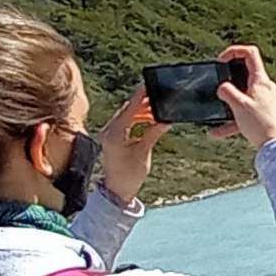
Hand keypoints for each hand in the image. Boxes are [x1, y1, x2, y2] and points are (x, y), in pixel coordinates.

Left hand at [96, 88, 166, 203]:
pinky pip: (126, 123)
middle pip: (127, 110)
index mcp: (114, 133)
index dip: (139, 97)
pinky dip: (138, 119)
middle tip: (157, 95)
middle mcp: (109, 131)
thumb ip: (154, 133)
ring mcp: (110, 134)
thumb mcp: (143, 152)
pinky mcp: (113, 138)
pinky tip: (150, 119)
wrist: (117, 191)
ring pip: (127, 115)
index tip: (148, 85)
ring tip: (158, 109)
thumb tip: (166, 120)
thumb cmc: (129, 175)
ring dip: (142, 112)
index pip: (129, 109)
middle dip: (142, 103)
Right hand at [207, 45, 275, 144]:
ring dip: (228, 102)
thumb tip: (221, 87)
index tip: (221, 61)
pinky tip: (217, 132)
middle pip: (245, 73)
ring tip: (216, 109)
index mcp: (260, 80)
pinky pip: (244, 112)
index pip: (249, 53)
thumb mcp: (239, 105)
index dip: (233, 52)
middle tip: (217, 82)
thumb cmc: (261, 124)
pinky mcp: (263, 113)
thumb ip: (227, 92)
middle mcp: (264, 87)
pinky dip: (232, 120)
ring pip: (242, 95)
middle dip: (228, 77)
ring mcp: (265, 100)